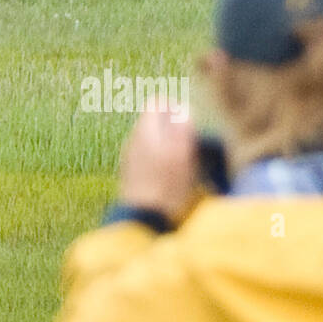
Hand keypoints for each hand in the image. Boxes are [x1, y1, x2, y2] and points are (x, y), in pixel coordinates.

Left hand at [118, 105, 198, 220]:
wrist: (144, 220)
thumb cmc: (167, 186)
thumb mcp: (182, 154)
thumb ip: (181, 127)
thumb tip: (182, 109)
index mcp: (145, 130)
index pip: (157, 102)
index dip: (176, 108)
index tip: (192, 123)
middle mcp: (133, 139)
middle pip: (154, 120)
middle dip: (173, 126)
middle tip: (192, 144)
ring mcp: (130, 157)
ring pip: (152, 139)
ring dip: (168, 144)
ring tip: (184, 163)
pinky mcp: (131, 174)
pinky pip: (148, 156)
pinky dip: (161, 159)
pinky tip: (171, 177)